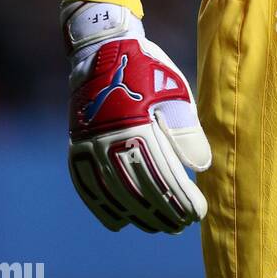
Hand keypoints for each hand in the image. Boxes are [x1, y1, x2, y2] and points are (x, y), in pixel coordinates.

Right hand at [62, 0, 211, 232]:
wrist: (103, 51)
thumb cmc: (147, 70)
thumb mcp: (174, 92)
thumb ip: (186, 130)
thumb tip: (199, 167)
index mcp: (136, 127)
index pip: (162, 177)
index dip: (181, 200)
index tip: (197, 213)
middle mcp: (108, 142)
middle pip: (139, 192)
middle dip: (164, 212)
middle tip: (183, 224)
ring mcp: (89, 148)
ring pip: (114, 196)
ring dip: (138, 216)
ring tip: (160, 226)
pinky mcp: (77, 150)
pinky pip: (88, 189)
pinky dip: (104, 209)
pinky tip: (121, 223)